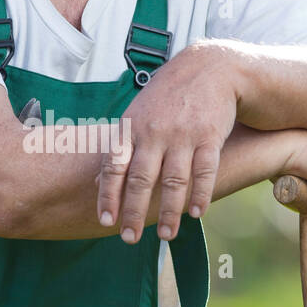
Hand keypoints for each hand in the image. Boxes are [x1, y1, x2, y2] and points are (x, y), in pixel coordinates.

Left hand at [96, 42, 237, 243]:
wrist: (209, 68)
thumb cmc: (166, 98)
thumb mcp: (136, 115)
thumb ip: (120, 148)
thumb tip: (97, 182)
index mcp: (131, 127)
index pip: (114, 166)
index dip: (108, 195)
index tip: (106, 221)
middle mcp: (154, 132)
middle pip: (141, 179)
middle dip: (134, 212)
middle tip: (130, 238)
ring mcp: (183, 135)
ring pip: (174, 180)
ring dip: (170, 212)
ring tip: (167, 236)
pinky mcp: (210, 136)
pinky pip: (205, 171)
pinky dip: (200, 194)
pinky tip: (196, 214)